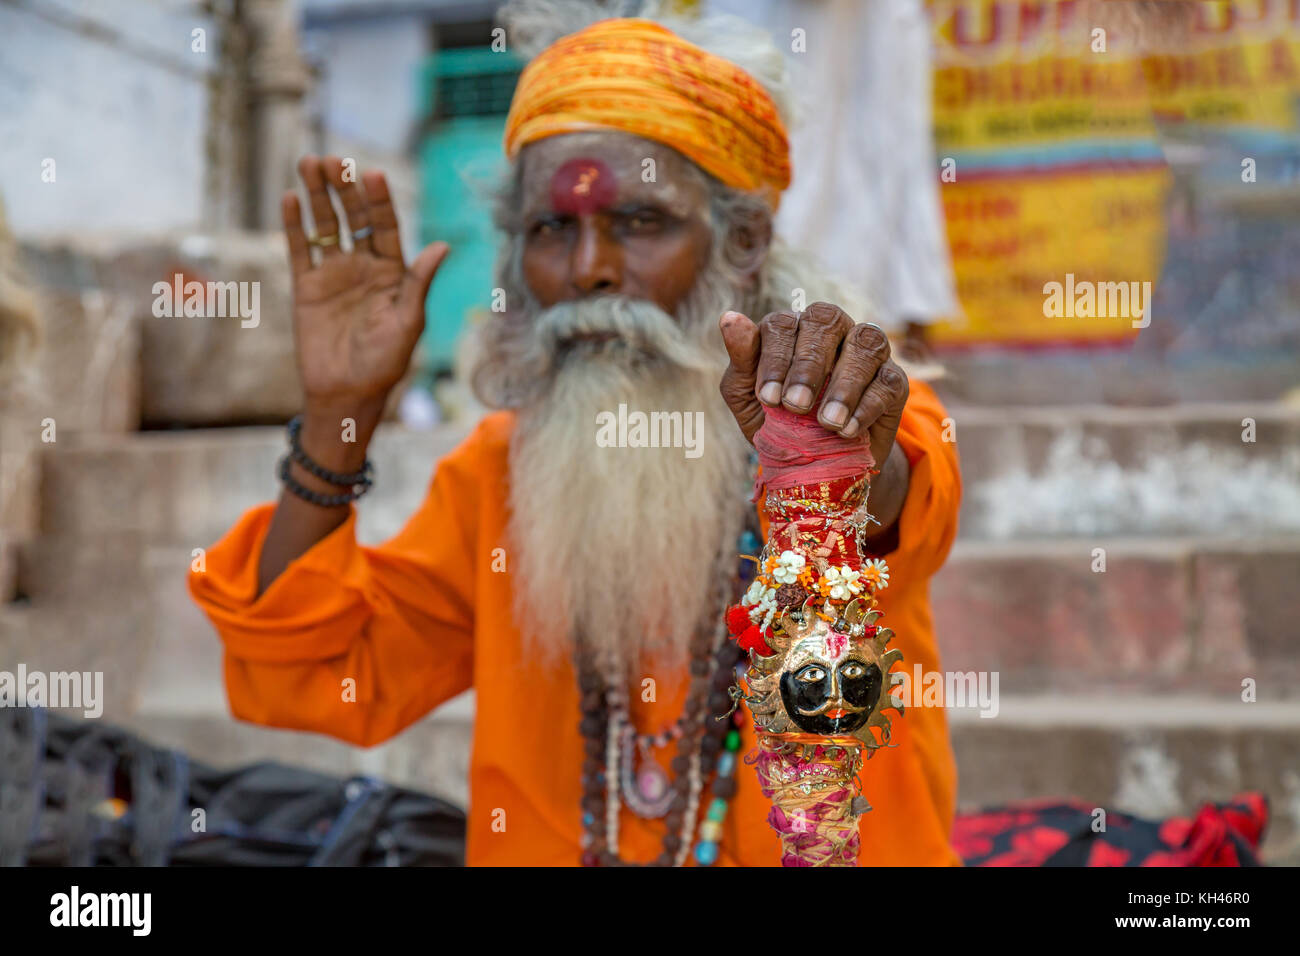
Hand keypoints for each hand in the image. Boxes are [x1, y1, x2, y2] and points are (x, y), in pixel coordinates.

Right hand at [283, 156, 448, 415]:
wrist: (346, 392)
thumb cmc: (385, 363)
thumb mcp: (408, 323)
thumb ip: (418, 283)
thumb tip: (443, 246)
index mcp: (393, 273)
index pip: (385, 227)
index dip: (379, 201)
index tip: (373, 174)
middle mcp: (364, 266)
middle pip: (354, 218)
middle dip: (344, 188)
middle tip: (334, 159)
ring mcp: (334, 274)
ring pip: (326, 226)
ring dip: (317, 195)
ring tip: (309, 162)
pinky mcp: (307, 287)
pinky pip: (300, 249)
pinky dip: (295, 225)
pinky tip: (290, 198)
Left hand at [718, 302, 909, 469]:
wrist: (814, 464)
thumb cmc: (777, 420)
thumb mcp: (749, 396)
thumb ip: (742, 358)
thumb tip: (729, 318)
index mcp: (793, 328)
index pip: (784, 323)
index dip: (776, 358)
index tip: (768, 398)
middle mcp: (832, 330)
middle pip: (827, 321)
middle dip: (808, 365)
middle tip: (795, 406)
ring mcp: (866, 352)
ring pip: (865, 343)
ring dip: (844, 384)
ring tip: (827, 422)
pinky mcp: (894, 380)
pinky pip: (888, 380)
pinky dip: (867, 405)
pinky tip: (847, 429)